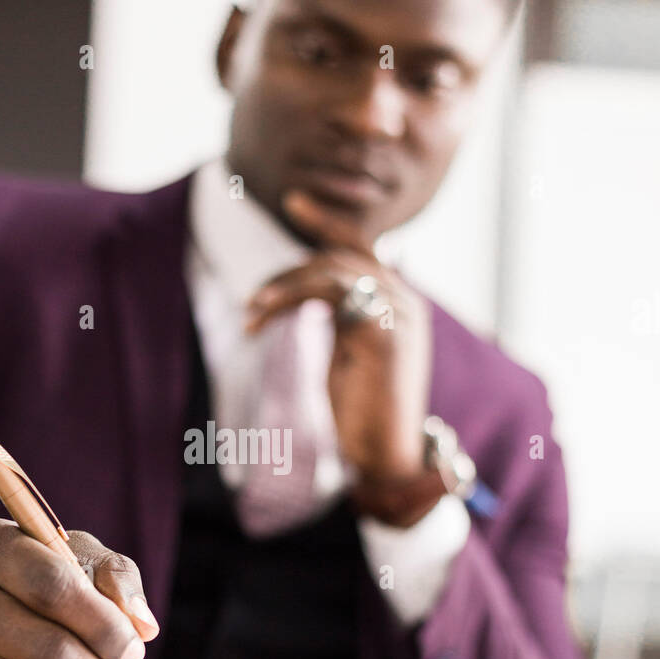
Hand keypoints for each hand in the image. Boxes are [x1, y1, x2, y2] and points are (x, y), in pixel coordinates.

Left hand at [246, 190, 441, 524]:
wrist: (384, 456)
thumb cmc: (361, 412)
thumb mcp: (347, 353)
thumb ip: (339, 318)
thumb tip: (312, 294)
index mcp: (399, 303)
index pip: (364, 247)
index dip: (330, 221)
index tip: (295, 202)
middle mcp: (405, 300)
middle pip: (347, 251)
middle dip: (299, 253)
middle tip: (258, 283)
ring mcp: (400, 312)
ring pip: (335, 269)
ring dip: (285, 285)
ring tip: (253, 309)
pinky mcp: (384, 330)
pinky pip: (332, 291)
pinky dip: (291, 295)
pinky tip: (264, 314)